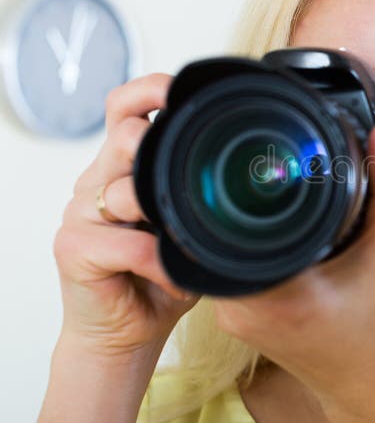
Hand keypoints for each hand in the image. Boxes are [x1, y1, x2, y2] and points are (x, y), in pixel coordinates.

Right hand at [53, 73, 197, 360]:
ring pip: (123, 188)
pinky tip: (171, 276)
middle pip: (124, 136)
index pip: (123, 108)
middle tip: (186, 191)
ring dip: (162, 219)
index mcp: (123, 166)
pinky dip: (159, 262)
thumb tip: (254, 171)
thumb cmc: (162, 274)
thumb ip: (201, 195)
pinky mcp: (72, 248)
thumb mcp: (191, 226)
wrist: (126, 331)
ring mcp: (79, 212)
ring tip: (184, 246)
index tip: (179, 92)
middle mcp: (97, 181)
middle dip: (159, 154)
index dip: (148, 91)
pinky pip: (125, 243)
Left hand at [212, 117, 374, 417]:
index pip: (227, 220)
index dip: (237, 185)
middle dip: (241, 199)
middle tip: (266, 171)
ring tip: (273, 200)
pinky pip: (232, 269)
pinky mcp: (241, 321)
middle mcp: (238, 309)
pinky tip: (277, 234)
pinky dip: (251, 247)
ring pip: (222, 250)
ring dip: (244, 225)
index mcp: (269, 293)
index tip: (257, 160)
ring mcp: (235, 318)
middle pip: (218, 231)